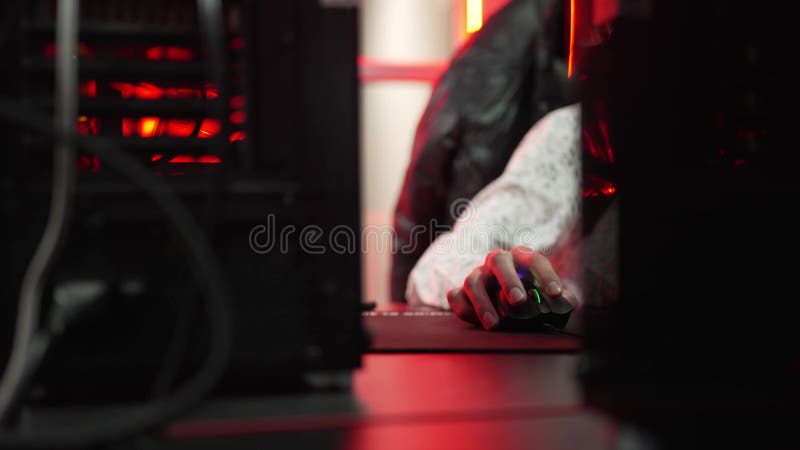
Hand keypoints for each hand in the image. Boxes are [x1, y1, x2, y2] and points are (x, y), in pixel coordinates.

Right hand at [446, 246, 577, 329]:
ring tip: (495, 324)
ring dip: (483, 303)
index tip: (555, 294)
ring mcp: (477, 276)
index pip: (535, 260)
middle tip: (519, 301)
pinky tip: (478, 323)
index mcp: (521, 259)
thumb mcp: (548, 299)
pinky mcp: (460, 292)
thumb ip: (561, 300)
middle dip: (508, 280)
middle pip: (498, 260)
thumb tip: (567, 301)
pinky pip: (455, 296)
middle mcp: (497, 263)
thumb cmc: (531, 300)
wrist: (503, 305)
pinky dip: (465, 310)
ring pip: (473, 281)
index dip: (546, 276)